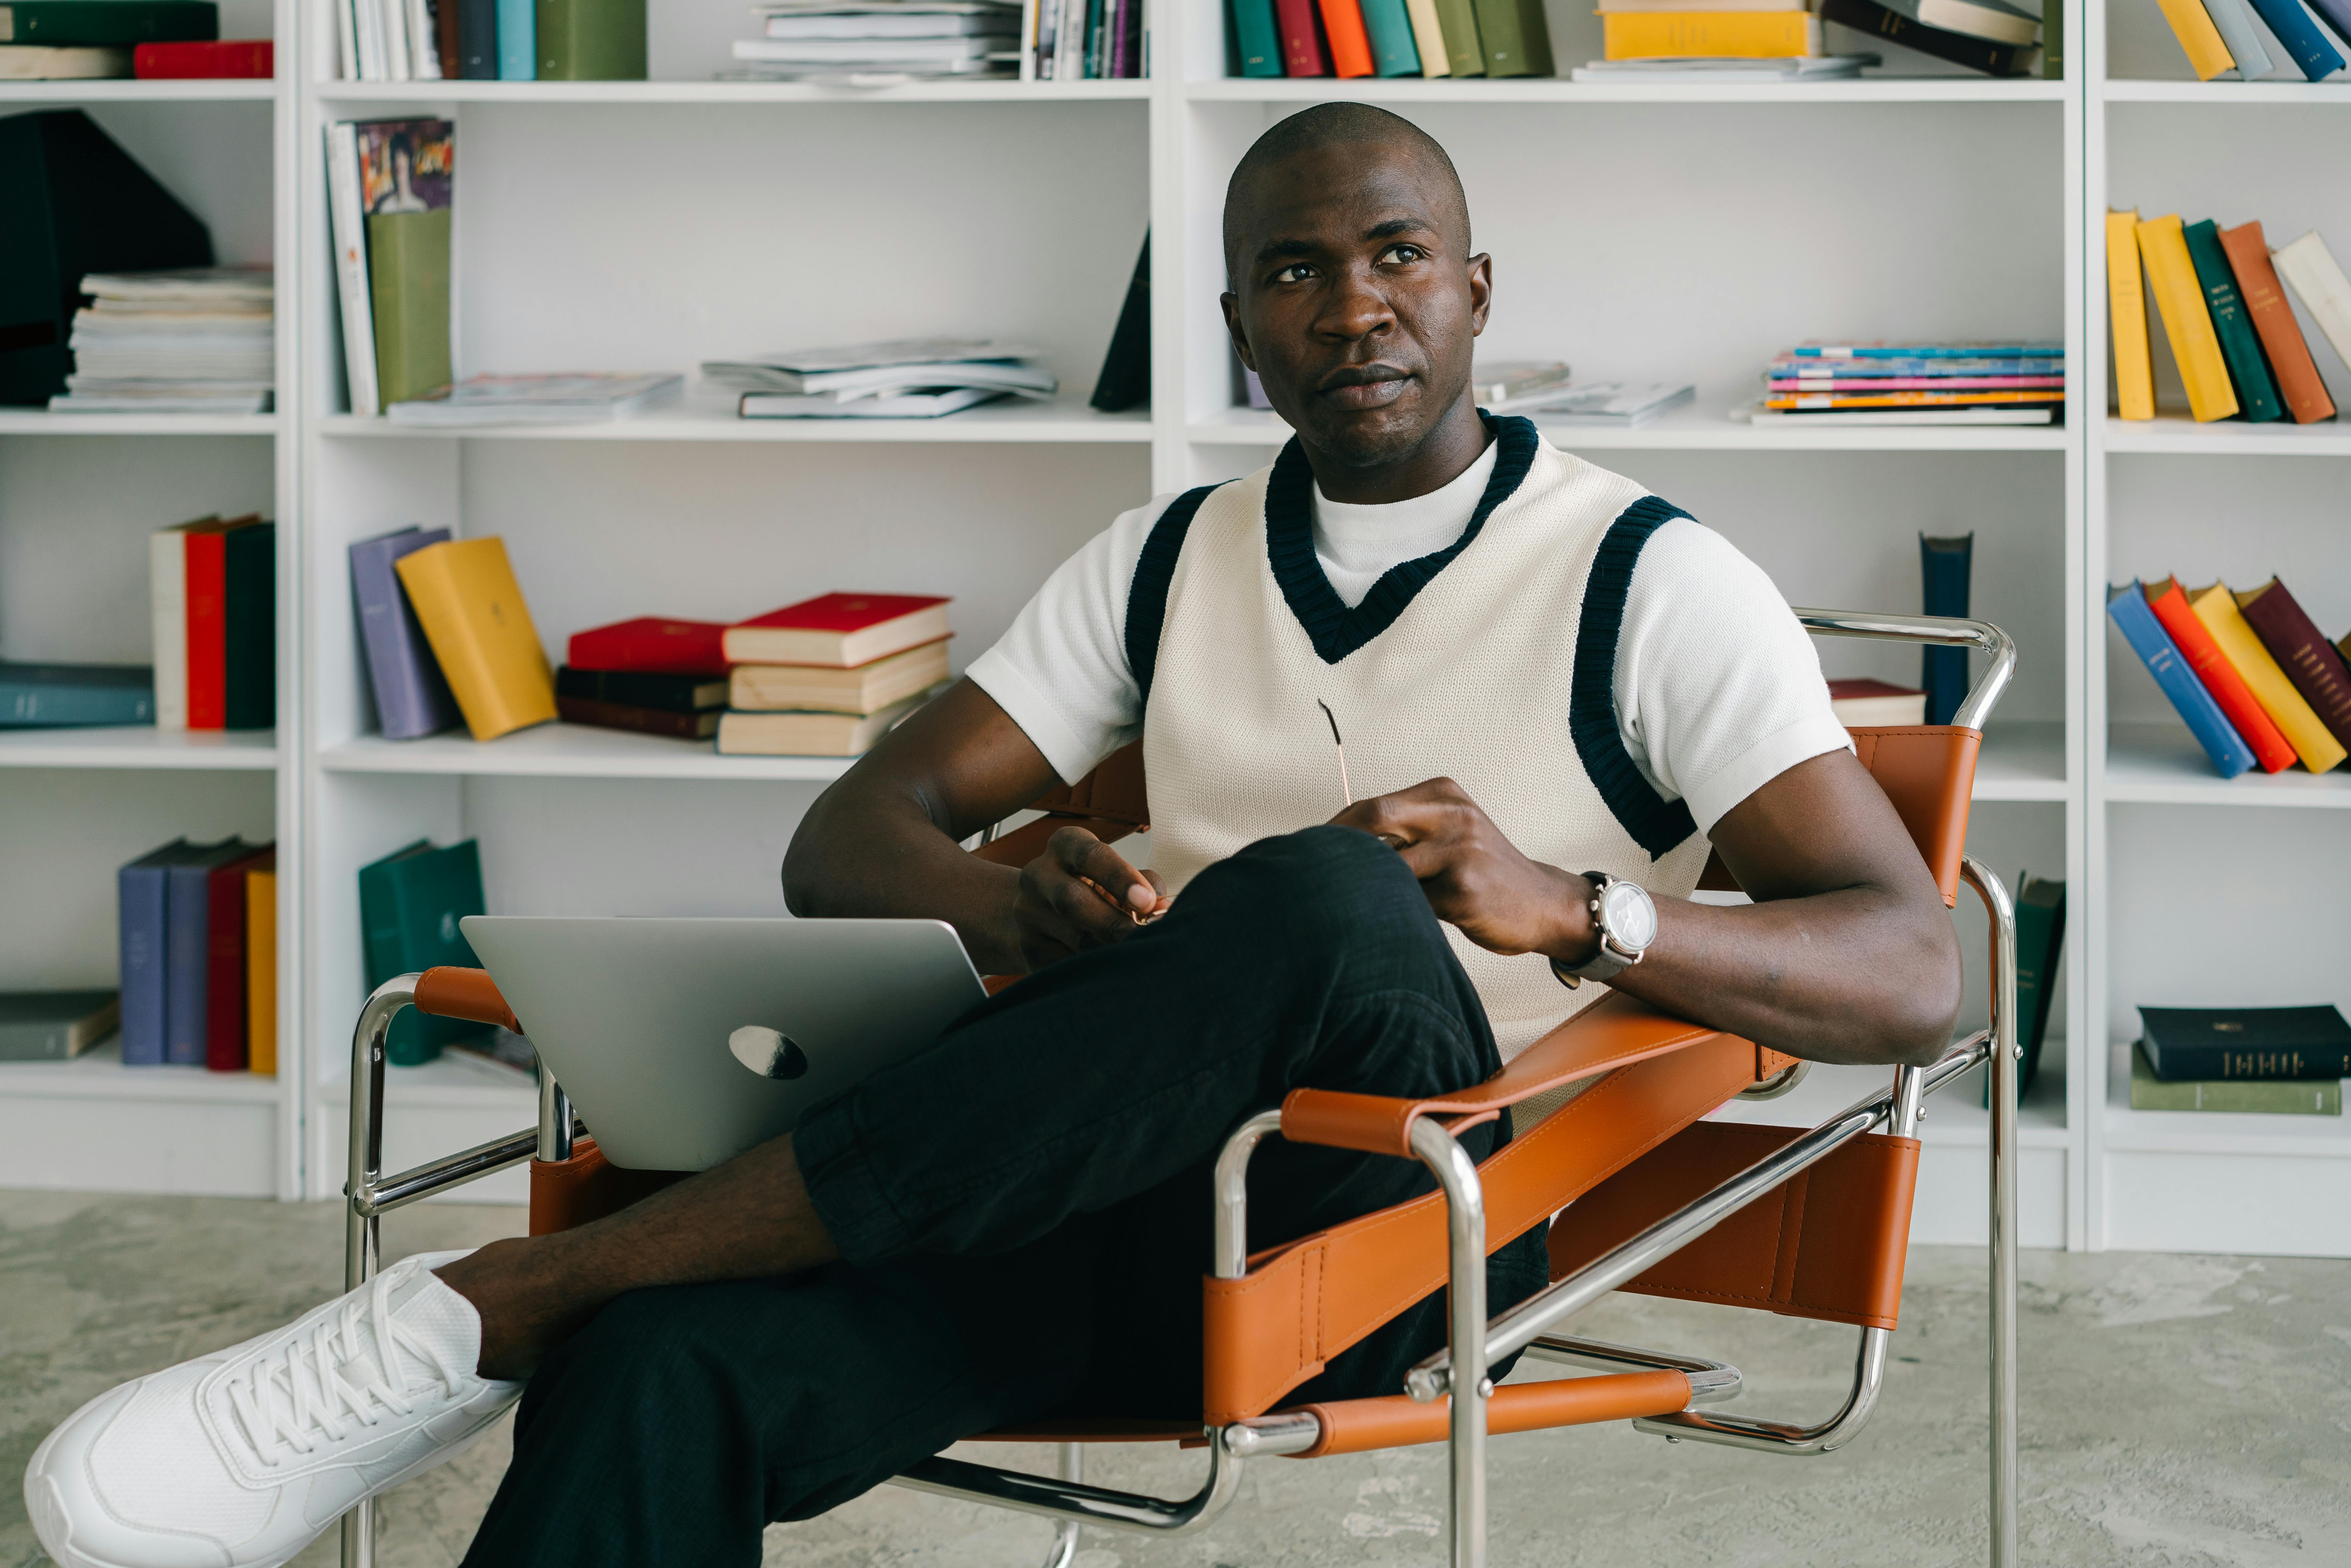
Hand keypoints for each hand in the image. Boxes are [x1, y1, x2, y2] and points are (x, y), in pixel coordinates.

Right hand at [1011, 826, 1169, 970]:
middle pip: (1071, 900)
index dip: (1121, 878)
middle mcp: (1038, 875)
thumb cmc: (1094, 888)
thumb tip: (1164, 909)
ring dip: (1110, 951)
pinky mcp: (1029, 948)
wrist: (1043, 911)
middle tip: (1142, 937)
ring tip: (1137, 957)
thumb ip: (1143, 884)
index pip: (1089, 856)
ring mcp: (1027, 914)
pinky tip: (1113, 972)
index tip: (1147, 902)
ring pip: (1072, 939)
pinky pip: (1066, 966)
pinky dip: (1095, 972)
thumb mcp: (1116, 875)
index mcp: (1064, 845)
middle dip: (1113, 922)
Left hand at [1329, 778, 1594, 961]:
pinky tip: (1406, 921)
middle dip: (1339, 847)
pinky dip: (1400, 913)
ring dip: (1369, 887)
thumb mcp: (1450, 831)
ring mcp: (1460, 850)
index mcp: (1443, 794)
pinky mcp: (1464, 889)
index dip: (1336, 831)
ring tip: (1361, 903)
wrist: (1543, 904)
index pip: (1372, 806)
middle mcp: (1452, 815)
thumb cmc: (1483, 871)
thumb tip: (1335, 847)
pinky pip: (1411, 903)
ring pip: (1388, 867)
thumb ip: (1404, 832)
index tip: (1311, 852)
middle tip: (1314, 873)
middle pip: (1374, 820)